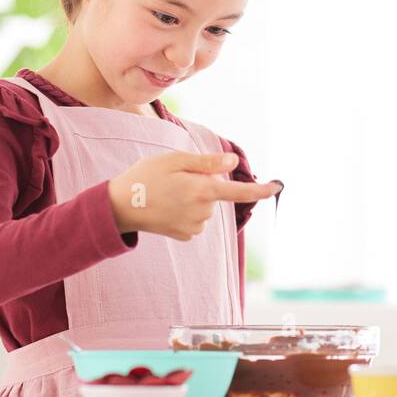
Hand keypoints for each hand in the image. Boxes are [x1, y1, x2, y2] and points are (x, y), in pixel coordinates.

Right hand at [108, 151, 282, 240]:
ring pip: (205, 207)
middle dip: (202, 184)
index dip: (260, 190)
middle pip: (215, 193)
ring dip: (193, 198)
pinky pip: (195, 219)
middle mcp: (202, 212)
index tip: (277, 187)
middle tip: (174, 178)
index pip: (239, 191)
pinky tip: (167, 207)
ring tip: (166, 192)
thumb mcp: (174, 161)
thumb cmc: (145, 177)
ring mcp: (194, 226)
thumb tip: (232, 162)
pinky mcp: (185, 235)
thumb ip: (206, 163)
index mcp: (202, 191)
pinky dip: (185, 211)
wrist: (119, 207)